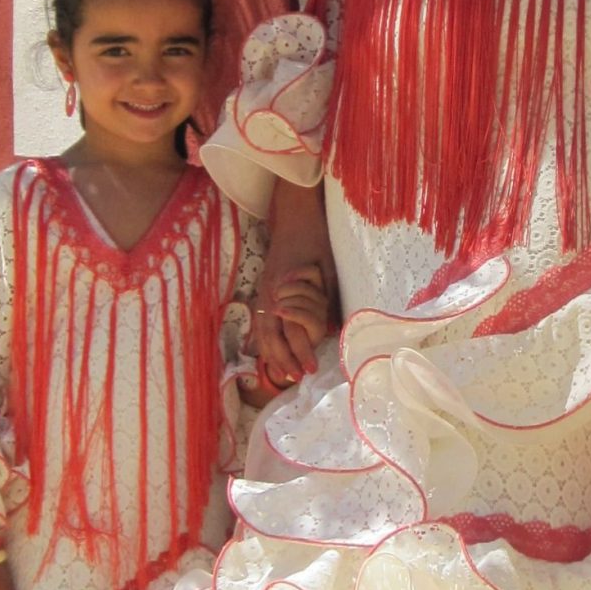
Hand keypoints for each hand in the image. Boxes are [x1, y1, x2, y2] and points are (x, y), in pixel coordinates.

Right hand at [253, 181, 335, 385]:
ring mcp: (264, 289)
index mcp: (287, 289)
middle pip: (272, 335)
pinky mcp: (263, 286)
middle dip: (283, 359)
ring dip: (271, 352)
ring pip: (261, 329)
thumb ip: (328, 298)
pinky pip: (258, 319)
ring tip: (280, 371)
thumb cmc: (315, 237)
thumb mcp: (329, 267)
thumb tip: (332, 327)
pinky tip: (265, 351)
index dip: (300, 351)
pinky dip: (261, 338)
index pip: (292, 329)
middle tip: (295, 377)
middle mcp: (271, 293)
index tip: (309, 368)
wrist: (294, 213)